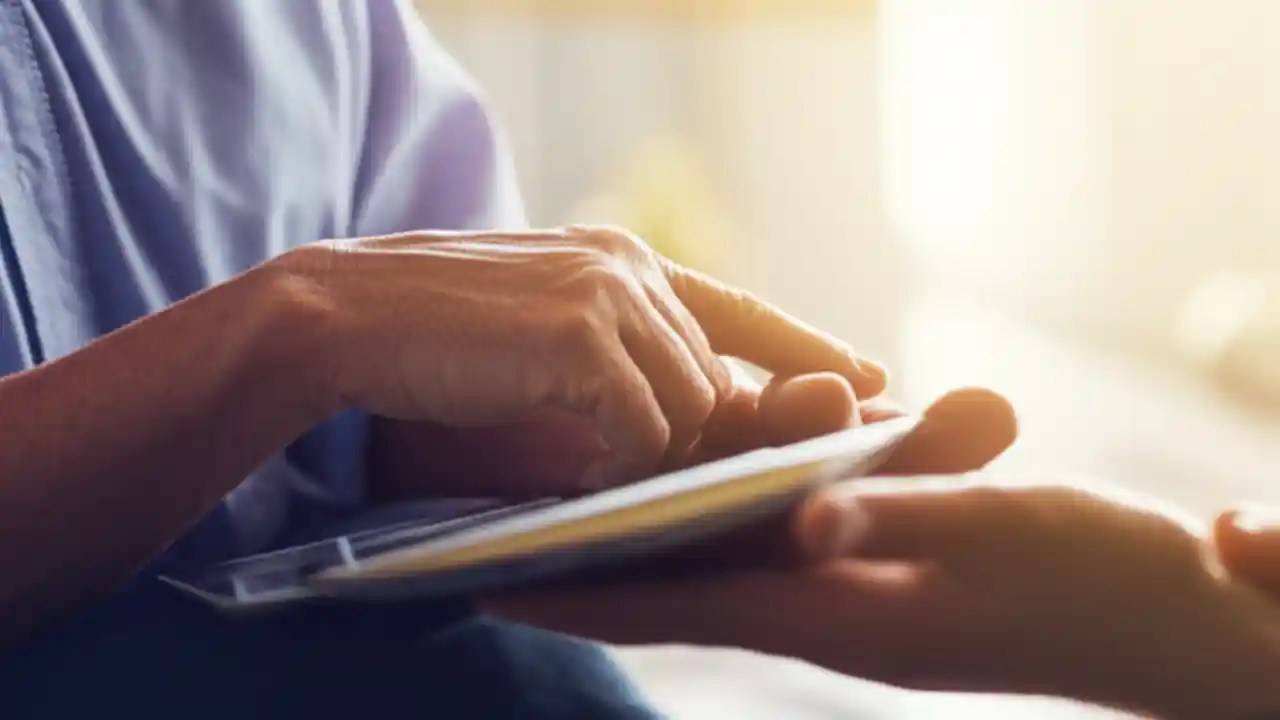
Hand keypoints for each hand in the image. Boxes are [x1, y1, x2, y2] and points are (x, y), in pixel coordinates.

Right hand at [285, 226, 884, 487]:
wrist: (346, 315)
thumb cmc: (435, 331)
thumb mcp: (543, 326)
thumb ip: (617, 349)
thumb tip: (690, 400)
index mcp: (620, 257)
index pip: (739, 304)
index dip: (807, 345)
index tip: (867, 374)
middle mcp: (627, 267)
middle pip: (713, 378)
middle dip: (696, 437)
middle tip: (649, 472)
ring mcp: (608, 298)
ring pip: (688, 408)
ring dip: (651, 455)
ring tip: (586, 467)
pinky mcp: (580, 339)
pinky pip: (643, 429)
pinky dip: (619, 465)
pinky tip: (573, 472)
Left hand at [489, 462, 1279, 719]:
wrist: (1161, 615)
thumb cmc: (1089, 578)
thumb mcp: (995, 534)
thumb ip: (897, 518)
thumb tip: (804, 520)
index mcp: (832, 610)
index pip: (676, 602)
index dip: (583, 594)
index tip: (489, 582)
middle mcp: (825, 609)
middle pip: (678, 585)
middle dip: (592, 566)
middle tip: (502, 535)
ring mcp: (853, 593)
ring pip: (722, 561)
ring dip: (647, 539)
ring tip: (571, 507)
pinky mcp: (884, 572)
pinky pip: (777, 541)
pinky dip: (724, 515)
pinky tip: (704, 489)